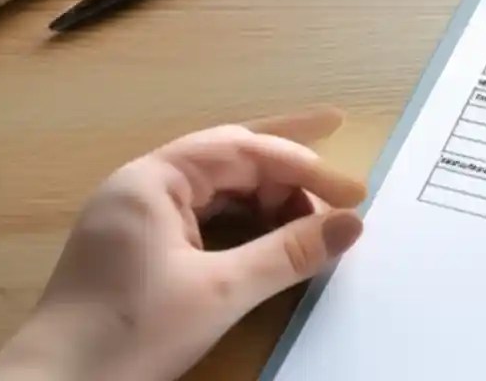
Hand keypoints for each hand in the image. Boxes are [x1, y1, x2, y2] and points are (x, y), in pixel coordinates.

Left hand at [0, 107, 366, 380]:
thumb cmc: (131, 334)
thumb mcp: (220, 293)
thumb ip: (288, 253)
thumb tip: (351, 224)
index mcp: (152, 180)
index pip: (242, 150)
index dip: (304, 166)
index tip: (354, 193)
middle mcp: (141, 185)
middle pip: (228, 155)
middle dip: (286, 157)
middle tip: (340, 152)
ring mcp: (136, 215)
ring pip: (215, 185)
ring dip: (266, 191)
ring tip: (314, 205)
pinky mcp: (137, 248)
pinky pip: (200, 213)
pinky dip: (242, 217)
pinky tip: (271, 228)